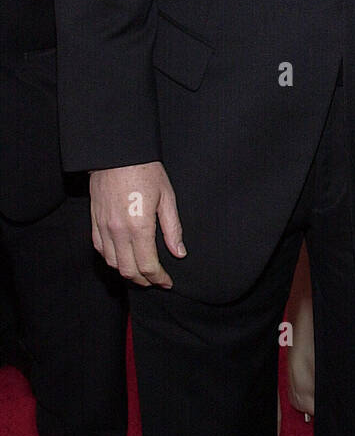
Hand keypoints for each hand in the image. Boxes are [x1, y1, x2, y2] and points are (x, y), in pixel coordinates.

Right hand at [89, 161, 185, 287]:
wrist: (117, 153)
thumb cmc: (145, 171)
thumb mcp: (167, 197)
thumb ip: (172, 228)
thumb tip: (179, 252)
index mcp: (139, 226)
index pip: (147, 265)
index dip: (159, 278)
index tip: (167, 282)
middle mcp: (118, 231)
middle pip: (128, 270)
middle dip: (144, 280)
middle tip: (156, 280)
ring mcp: (103, 227)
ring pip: (112, 263)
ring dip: (127, 272)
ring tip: (141, 272)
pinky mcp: (94, 221)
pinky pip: (100, 249)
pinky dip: (111, 259)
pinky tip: (122, 258)